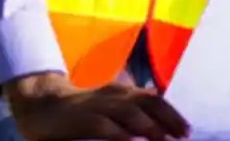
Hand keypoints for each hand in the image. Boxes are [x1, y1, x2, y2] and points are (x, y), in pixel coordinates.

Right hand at [4, 72, 189, 140]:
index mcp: (124, 92)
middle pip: (148, 104)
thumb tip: (158, 128)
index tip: (188, 131)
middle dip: (168, 120)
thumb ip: (132, 113)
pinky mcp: (81, 118)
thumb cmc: (82, 111)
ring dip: (149, 127)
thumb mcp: (110, 108)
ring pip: (129, 113)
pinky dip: (118, 134)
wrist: (41, 104)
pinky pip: (103, 126)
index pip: (155, 100)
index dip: (173, 114)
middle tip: (183, 137)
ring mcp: (98, 105)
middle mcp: (115, 95)